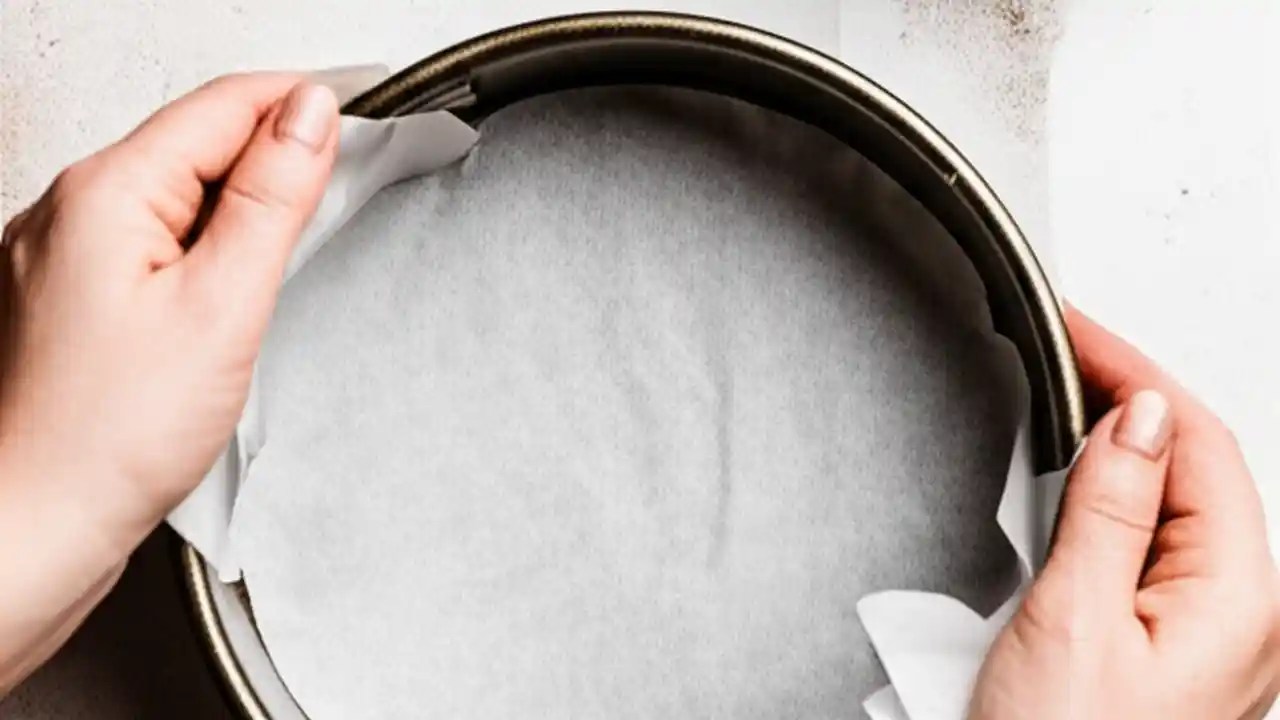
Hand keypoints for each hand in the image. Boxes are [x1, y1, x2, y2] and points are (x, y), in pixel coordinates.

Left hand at [0, 73, 338, 690]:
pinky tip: (233, 277)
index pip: (223, 105)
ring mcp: (61, 252)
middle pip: (195, 141)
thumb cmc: (109, 436)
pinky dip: (205, 241)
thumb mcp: (222, 304)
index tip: (361, 104)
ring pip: (174, 191)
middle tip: (348, 170)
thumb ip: (272, 198)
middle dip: (275, 147)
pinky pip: (150, 236)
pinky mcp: (71, 294)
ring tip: (299, 227)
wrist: (34, 525)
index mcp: (106, 194)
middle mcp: (70, 210)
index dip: (299, 98)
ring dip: (242, 197)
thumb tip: (308, 113)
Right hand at [970, 308, 1279, 718]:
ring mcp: (1209, 632)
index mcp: (1239, 598)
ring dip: (1120, 450)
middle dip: (1133, 399)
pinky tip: (1076, 490)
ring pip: (1174, 505)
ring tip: (1063, 410)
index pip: (1200, 445)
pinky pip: (1153, 547)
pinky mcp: (1169, 646)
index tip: (1081, 328)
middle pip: (1198, 468)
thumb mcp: (1073, 618)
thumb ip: (1113, 509)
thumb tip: (1137, 418)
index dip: (1139, 372)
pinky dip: (1112, 502)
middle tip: (1067, 352)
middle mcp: (1241, 613)